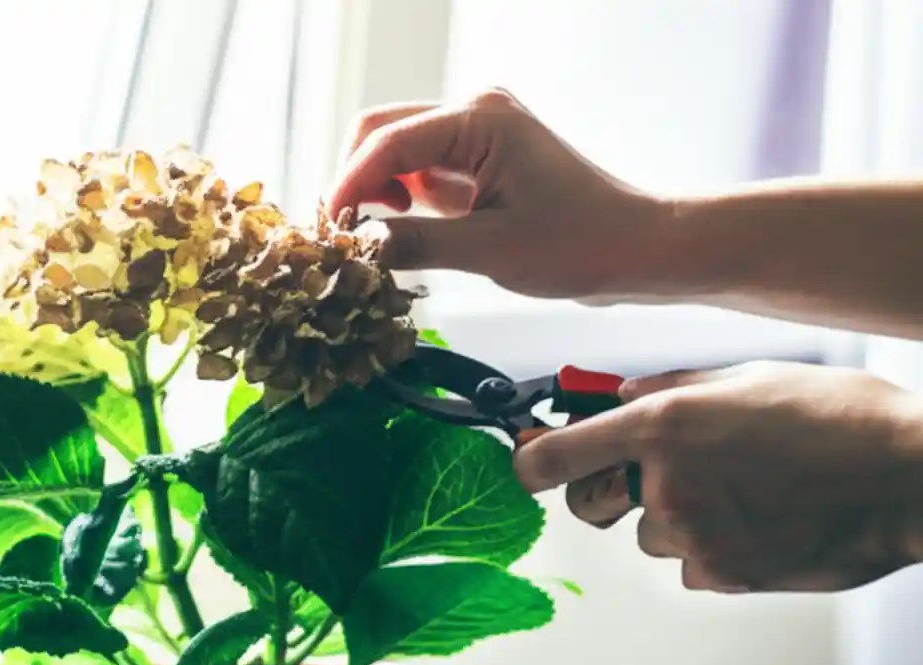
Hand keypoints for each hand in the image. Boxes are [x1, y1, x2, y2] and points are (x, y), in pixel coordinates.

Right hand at [326, 89, 668, 301]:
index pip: (388, 141)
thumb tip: (358, 248)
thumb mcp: (492, 251)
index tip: (329, 230)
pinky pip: (417, 171)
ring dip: (374, 191)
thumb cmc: (581, 243)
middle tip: (345, 236)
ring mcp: (474, 136)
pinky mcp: (476, 162)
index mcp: (479, 119)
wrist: (635, 248)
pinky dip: (397, 200)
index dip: (348, 185)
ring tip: (371, 240)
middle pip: (381, 132)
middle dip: (354, 181)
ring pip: (394, 152)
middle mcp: (473, 114)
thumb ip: (417, 244)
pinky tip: (399, 232)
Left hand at [513, 361, 922, 591]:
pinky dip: (714, 549)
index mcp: (663, 424)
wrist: (910, 476)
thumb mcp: (744, 376)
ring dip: (677, 518)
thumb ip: (669, 387)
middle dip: (609, 490)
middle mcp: (667, 483)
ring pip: (652, 535)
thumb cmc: (838, 417)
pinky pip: (693, 566)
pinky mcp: (726, 575)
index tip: (526, 461)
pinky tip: (759, 520)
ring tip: (741, 490)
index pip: (553, 456)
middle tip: (652, 473)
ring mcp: (695, 535)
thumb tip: (618, 394)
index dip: (528, 460)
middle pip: (589, 506)